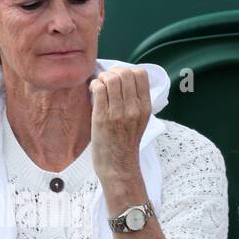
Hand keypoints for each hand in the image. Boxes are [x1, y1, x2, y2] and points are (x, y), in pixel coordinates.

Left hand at [89, 67, 150, 200]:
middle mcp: (134, 108)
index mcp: (145, 107)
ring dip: (102, 77)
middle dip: (113, 72)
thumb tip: (122, 79)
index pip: (140, 74)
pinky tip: (92, 91)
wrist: (118, 167)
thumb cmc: (125, 144)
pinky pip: (99, 89)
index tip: (119, 78)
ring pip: (111, 79)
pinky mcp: (102, 118)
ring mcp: (118, 113)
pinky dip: (94, 85)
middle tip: (106, 81)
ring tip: (99, 86)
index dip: (127, 70)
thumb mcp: (139, 121)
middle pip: (125, 73)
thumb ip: (135, 101)